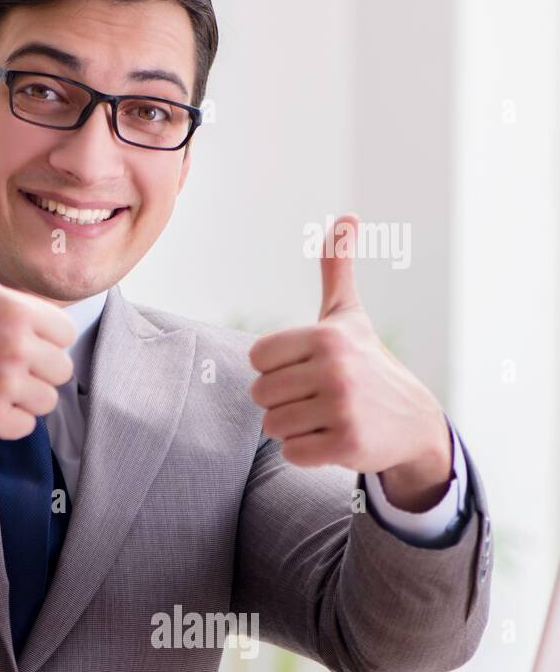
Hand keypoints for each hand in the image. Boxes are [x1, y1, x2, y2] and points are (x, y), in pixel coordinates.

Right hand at [0, 159, 75, 438]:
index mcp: (16, 310)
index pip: (64, 331)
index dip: (41, 333)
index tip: (9, 333)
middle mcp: (16, 349)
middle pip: (60, 368)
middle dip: (35, 367)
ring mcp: (4, 387)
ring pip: (46, 399)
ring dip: (23, 394)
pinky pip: (26, 425)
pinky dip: (7, 419)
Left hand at [248, 214, 451, 510]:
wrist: (414, 422)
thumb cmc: (367, 363)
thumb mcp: (348, 316)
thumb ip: (336, 270)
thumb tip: (346, 217)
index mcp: (326, 336)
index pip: (257, 357)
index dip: (275, 368)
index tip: (305, 368)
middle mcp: (336, 368)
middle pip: (260, 394)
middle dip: (282, 401)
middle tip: (316, 397)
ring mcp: (342, 407)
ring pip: (272, 426)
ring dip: (293, 427)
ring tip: (325, 417)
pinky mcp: (347, 444)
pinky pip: (291, 453)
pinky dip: (306, 452)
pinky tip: (333, 438)